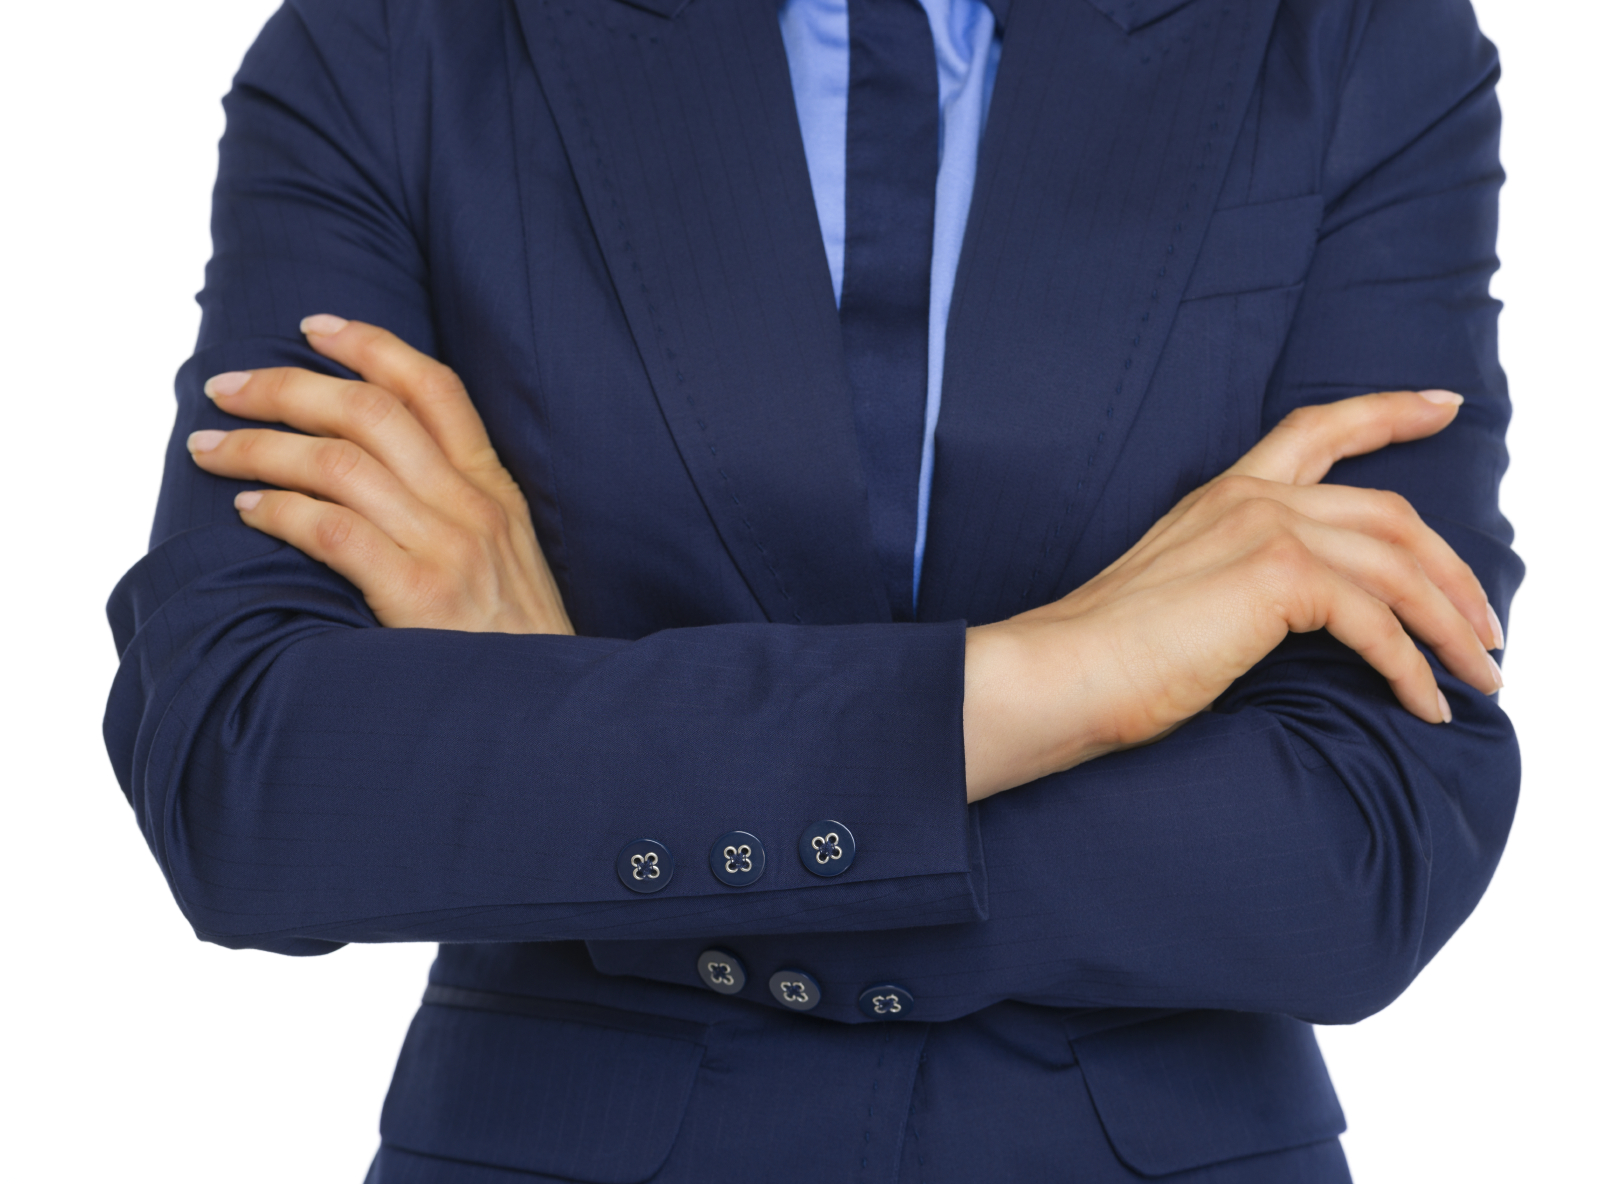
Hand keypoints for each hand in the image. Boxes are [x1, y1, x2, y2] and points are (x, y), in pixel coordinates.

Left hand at [187, 316, 572, 634]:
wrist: (547, 714)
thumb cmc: (513, 645)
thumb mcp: (508, 559)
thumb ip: (459, 510)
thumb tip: (376, 470)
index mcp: (495, 490)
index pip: (434, 388)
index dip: (370, 345)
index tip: (313, 326)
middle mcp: (473, 507)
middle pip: (371, 412)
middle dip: (287, 386)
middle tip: (226, 387)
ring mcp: (449, 549)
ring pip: (339, 463)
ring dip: (261, 446)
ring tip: (211, 447)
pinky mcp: (419, 597)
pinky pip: (333, 531)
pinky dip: (282, 511)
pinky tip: (250, 510)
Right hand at [962, 390, 1504, 801]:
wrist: (1061, 674)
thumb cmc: (1108, 659)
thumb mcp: (1189, 602)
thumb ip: (1246, 590)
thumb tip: (1313, 628)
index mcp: (1223, 494)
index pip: (1317, 429)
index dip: (1388, 411)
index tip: (1444, 405)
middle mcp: (1250, 497)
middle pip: (1391, 513)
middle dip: (1456, 572)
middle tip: (1489, 627)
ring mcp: (1263, 527)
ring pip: (1399, 566)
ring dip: (1452, 629)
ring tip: (1482, 677)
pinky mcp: (1276, 575)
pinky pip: (1377, 621)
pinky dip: (1412, 668)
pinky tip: (1426, 706)